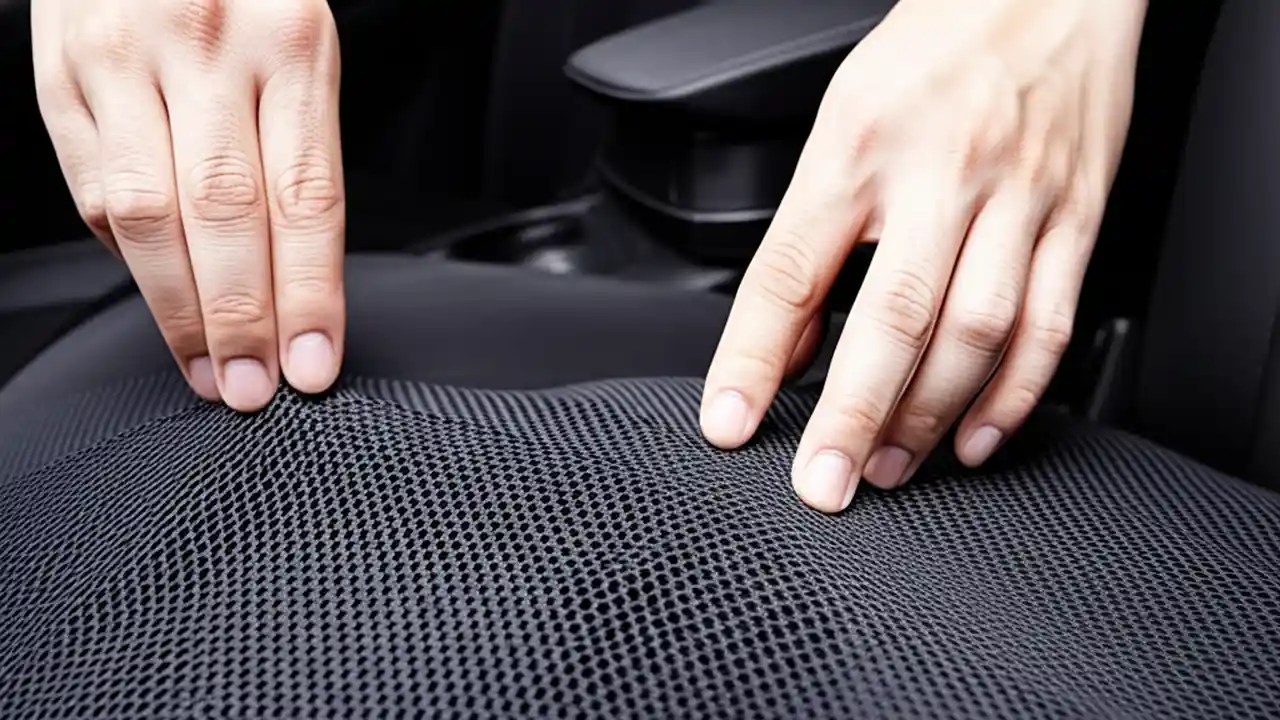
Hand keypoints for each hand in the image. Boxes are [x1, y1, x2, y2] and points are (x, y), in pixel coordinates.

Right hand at [33, 0, 345, 410]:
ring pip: (147, 213)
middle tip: (257, 388)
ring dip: (179, 310)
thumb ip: (296, 148)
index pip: (306, 195)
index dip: (308, 294)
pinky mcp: (59, 76)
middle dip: (242, 319)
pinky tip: (159, 293)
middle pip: (224, 214)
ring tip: (210, 371)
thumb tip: (290, 277)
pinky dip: (127, 256)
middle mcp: (205, 47)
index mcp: (290, 42)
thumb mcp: (299, 46)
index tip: (313, 364)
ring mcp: (121, 58)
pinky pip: (93, 188)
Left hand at [700, 0, 1146, 511]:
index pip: (789, 271)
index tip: (728, 423)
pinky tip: (978, 434)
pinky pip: (1051, 321)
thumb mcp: (842, 118)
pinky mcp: (1078, 216)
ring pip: (977, 330)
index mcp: (859, 147)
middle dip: (852, 414)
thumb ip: (813, 227)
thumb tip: (789, 337)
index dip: (752, 359)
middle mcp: (938, 174)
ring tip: (892, 467)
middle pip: (892, 316)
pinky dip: (1015, 393)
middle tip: (825, 484)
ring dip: (929, 414)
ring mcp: (1017, 198)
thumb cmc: (934, 50)